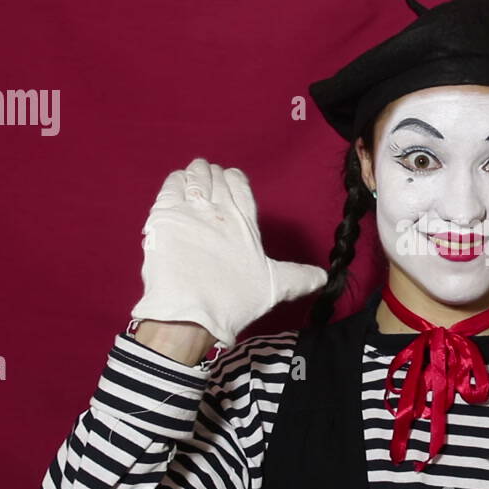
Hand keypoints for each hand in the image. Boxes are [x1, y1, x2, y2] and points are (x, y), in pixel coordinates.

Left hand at [130, 158, 326, 346]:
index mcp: (245, 221)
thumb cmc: (234, 300)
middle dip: (213, 176)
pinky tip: (177, 186)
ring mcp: (190, 210)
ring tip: (194, 180)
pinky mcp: (164, 215)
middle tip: (209, 181)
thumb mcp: (274, 287)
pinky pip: (171, 186)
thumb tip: (324, 278)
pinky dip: (175, 181)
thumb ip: (299, 277)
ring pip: (193, 177)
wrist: (191, 313)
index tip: (230, 181)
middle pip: (215, 177)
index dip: (234, 179)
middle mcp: (220, 209)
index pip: (240, 184)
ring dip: (195, 175)